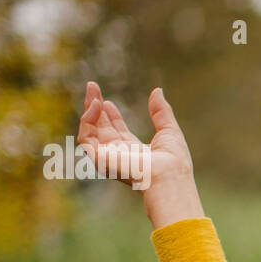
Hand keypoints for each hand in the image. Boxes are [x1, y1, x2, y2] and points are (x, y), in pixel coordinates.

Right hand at [77, 82, 203, 227]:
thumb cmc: (174, 160)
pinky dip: (87, 120)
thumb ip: (161, 112)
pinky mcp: (100, 159)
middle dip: (94, 107)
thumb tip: (158, 91)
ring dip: (88, 110)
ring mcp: (108, 158)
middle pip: (100, 129)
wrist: (169, 174)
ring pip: (89, 131)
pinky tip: (95, 105)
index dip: (110, 116)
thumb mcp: (169, 130)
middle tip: (92, 86)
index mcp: (134, 152)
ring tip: (92, 91)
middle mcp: (118, 156)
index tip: (107, 101)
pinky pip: (85, 138)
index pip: (116, 132)